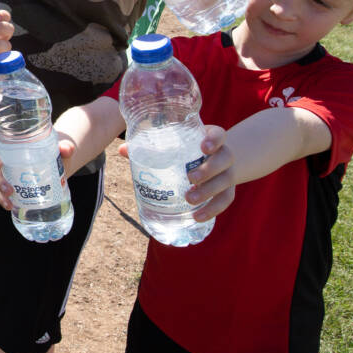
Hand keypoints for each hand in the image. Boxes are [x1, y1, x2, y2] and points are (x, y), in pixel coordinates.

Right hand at [0, 127, 74, 209]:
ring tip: (9, 191)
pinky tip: (9, 205)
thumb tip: (67, 149)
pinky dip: (3, 198)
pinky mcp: (10, 183)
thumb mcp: (61, 146)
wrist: (60, 165)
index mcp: (14, 138)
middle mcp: (5, 152)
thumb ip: (65, 146)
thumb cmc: (55, 150)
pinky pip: (0, 191)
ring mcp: (6, 169)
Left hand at [116, 123, 235, 221]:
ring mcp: (228, 173)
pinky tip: (197, 217)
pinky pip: (225, 200)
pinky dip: (213, 210)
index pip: (219, 135)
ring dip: (209, 192)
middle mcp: (224, 154)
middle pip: (224, 159)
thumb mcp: (175, 145)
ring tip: (190, 200)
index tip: (203, 147)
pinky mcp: (228, 190)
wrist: (213, 162)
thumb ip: (151, 146)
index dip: (214, 140)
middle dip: (209, 169)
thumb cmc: (187, 151)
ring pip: (226, 181)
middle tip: (190, 178)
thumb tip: (123, 150)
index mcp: (210, 138)